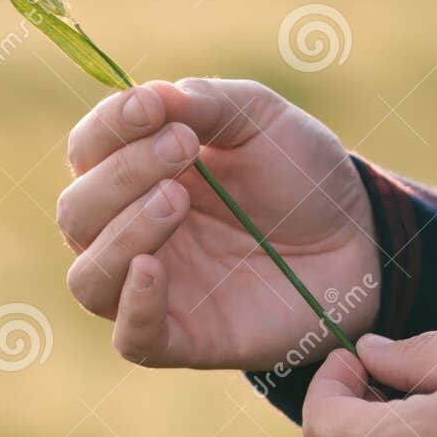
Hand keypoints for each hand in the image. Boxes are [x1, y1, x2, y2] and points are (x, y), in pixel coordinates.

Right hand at [56, 78, 378, 369]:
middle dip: (121, 175)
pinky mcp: (184, 338)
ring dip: (121, 234)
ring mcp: (155, 288)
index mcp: (139, 173)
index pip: (87, 151)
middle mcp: (131, 232)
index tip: (151, 108)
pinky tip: (153, 267)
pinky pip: (131, 337)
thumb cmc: (301, 174)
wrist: (359, 238)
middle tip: (183, 147)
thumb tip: (146, 97)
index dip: (107, 128)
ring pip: (89, 277)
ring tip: (176, 199)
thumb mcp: (260, 119)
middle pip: (77, 214)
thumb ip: (205, 103)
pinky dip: (133, 304)